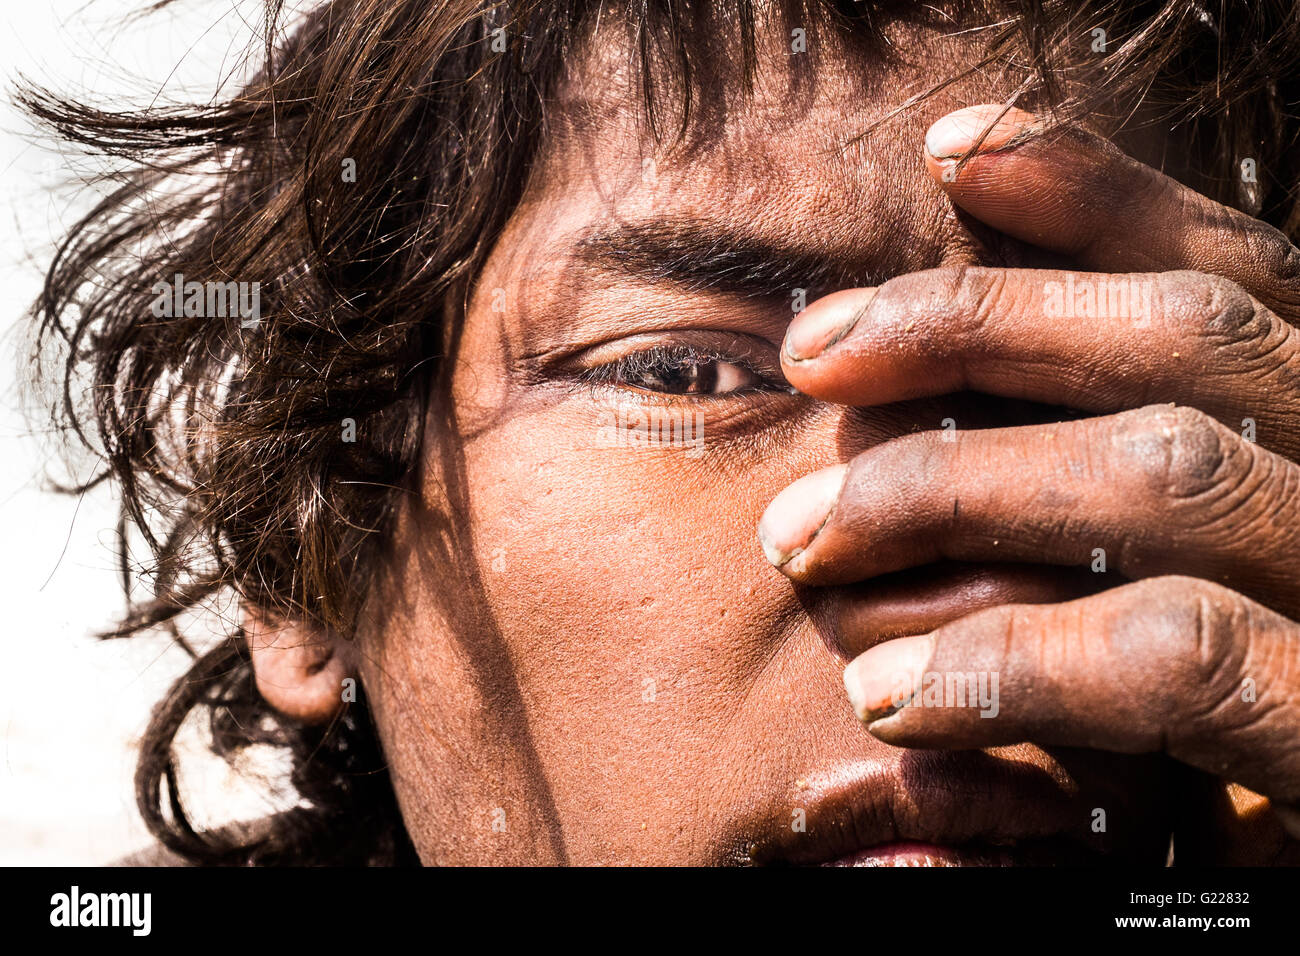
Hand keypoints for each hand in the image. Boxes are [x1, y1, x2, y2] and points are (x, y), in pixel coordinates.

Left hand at [759, 104, 1299, 862]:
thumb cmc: (1248, 713)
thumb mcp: (1190, 568)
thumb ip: (1110, 460)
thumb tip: (940, 376)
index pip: (1233, 269)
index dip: (1097, 192)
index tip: (948, 150)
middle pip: (1188, 337)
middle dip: (974, 326)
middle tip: (808, 359)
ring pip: (1164, 473)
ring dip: (953, 488)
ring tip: (799, 542)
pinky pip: (1177, 657)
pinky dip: (1012, 658)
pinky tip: (890, 688)